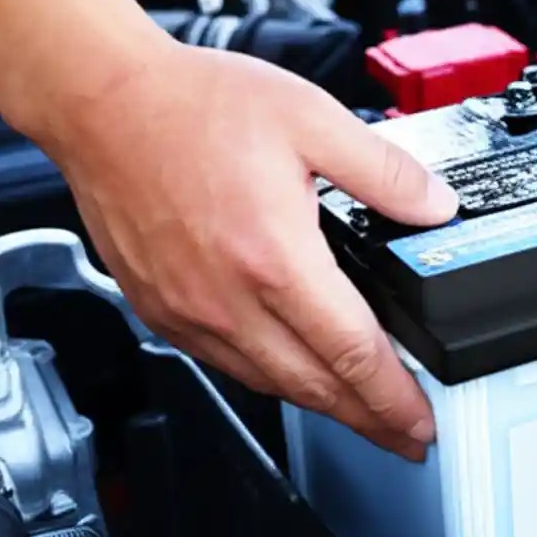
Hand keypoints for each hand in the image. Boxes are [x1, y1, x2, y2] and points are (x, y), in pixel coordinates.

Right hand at [21, 39, 457, 460]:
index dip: (394, 399)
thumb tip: (435, 207)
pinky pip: (226, 365)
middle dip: (369, 420)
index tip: (421, 422)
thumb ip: (384, 170)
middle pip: (314, 386)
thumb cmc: (191, 105)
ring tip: (359, 411)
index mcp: (275, 258)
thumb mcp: (312, 119)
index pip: (352, 353)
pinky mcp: (160, 309)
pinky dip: (269, 378)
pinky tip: (290, 370)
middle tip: (404, 436)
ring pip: (269, 383)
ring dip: (321, 405)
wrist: (101, 100)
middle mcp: (228, 298)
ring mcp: (189, 311)